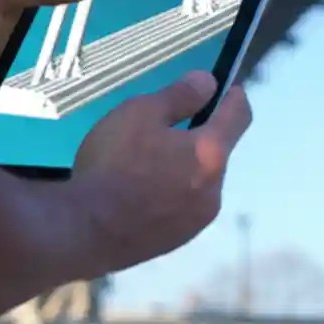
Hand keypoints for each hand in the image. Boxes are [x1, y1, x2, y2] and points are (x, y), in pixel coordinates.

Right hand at [70, 71, 252, 272]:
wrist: (84, 231)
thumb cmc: (113, 163)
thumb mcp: (140, 113)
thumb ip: (180, 96)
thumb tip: (209, 83)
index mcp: (210, 154)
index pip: (239, 117)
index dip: (235, 98)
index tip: (228, 88)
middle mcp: (214, 190)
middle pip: (217, 152)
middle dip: (199, 138)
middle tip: (163, 130)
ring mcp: (197, 221)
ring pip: (200, 182)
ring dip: (184, 168)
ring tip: (145, 165)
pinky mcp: (178, 240)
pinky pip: (183, 206)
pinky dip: (171, 194)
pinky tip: (140, 194)